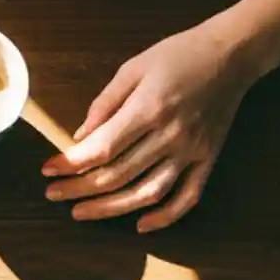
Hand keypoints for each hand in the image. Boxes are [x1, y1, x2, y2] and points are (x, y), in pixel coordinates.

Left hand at [43, 11, 266, 231]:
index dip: (71, 164)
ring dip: (111, 209)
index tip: (47, 170)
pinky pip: (188, 197)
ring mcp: (193, 151)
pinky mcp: (209, 159)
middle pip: (118, 175)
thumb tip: (79, 138)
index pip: (102, 148)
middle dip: (79, 189)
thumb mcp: (133, 68)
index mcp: (149, 108)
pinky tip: (140, 225)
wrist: (231, 55)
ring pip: (148, 193)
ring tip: (80, 212)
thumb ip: (104, 104)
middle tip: (53, 194)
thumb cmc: (177, 55)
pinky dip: (165, 217)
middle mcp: (171, 135)